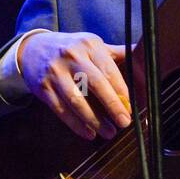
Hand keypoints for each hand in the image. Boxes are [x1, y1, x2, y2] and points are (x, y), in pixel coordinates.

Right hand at [17, 31, 131, 140]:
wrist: (33, 49)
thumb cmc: (72, 50)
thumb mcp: (92, 45)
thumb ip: (117, 55)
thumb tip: (145, 63)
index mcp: (89, 45)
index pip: (109, 70)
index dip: (121, 91)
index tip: (130, 108)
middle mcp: (71, 56)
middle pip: (94, 84)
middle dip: (112, 105)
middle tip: (124, 123)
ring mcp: (55, 72)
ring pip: (76, 100)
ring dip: (94, 120)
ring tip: (109, 133)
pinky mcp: (43, 88)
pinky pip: (61, 109)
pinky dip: (76, 124)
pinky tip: (88, 133)